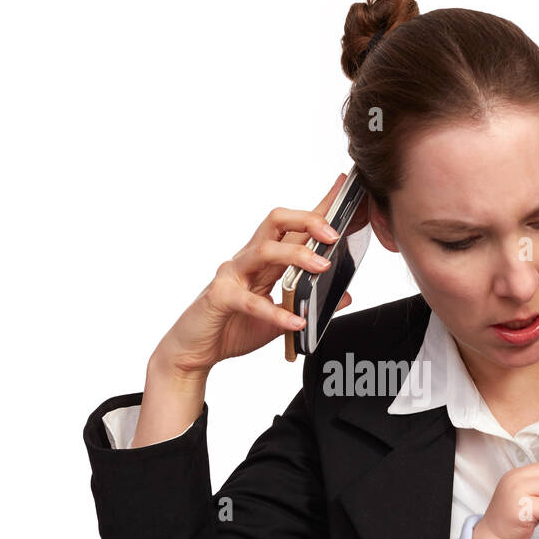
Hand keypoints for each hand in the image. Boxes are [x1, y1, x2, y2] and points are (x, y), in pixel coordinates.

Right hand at [153, 173, 354, 376]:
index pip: (293, 226)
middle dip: (307, 221)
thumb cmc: (233, 327)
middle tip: (335, 234)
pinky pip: (250, 300)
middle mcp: (248, 260)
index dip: (317, 207)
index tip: (341, 188)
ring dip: (296, 255)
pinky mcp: (220, 297)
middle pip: (276, 223)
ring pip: (264, 251)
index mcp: (264, 261)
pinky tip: (297, 321)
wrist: (195, 350)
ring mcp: (232, 275)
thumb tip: (344, 296)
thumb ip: (308, 304)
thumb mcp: (280, 317)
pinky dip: (276, 311)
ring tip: (322, 267)